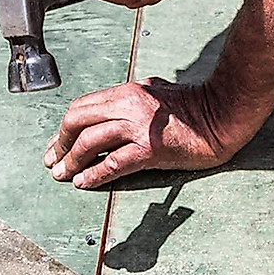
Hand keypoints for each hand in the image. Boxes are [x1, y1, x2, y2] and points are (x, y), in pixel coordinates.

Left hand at [44, 78, 239, 188]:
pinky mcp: (150, 149)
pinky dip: (94, 175)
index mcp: (128, 91)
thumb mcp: (155, 91)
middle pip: (78, 120)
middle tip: (53, 160)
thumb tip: (106, 113)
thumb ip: (129, 100)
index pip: (83, 106)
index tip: (57, 144)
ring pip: (89, 142)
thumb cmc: (192, 106)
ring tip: (62, 175)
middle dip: (60, 142)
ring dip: (71, 161)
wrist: (220, 116)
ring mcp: (138, 126)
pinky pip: (113, 163)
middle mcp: (129, 104)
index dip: (64, 127)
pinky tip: (84, 183)